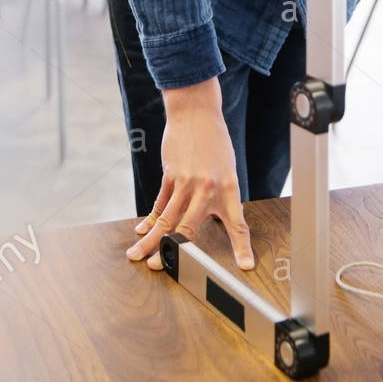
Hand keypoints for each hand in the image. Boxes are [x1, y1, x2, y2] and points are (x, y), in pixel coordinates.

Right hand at [126, 77, 253, 271]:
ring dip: (150, 239)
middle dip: (172, 252)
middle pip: (187, 228)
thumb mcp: (226, 170)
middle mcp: (208, 188)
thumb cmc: (215, 143)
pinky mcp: (170, 174)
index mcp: (229, 188)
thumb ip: (219, 198)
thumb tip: (209, 222)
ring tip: (137, 254)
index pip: (238, 224)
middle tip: (158, 268)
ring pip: (166, 218)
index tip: (245, 266)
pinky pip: (159, 202)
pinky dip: (150, 218)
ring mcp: (186, 182)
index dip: (242, 247)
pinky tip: (141, 230)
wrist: (196, 113)